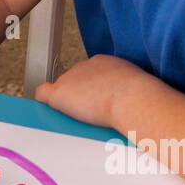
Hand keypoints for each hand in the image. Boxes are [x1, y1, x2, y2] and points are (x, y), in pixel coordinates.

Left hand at [34, 54, 148, 128]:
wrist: (131, 98)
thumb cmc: (141, 98)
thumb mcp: (139, 88)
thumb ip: (130, 92)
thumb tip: (137, 107)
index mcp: (104, 63)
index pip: (91, 76)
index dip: (93, 91)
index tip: (100, 103)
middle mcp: (84, 66)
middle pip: (74, 83)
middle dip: (81, 99)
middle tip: (92, 115)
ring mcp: (70, 78)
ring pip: (62, 92)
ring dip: (69, 105)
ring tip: (82, 120)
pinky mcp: (59, 93)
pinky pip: (43, 94)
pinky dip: (45, 104)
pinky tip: (52, 115)